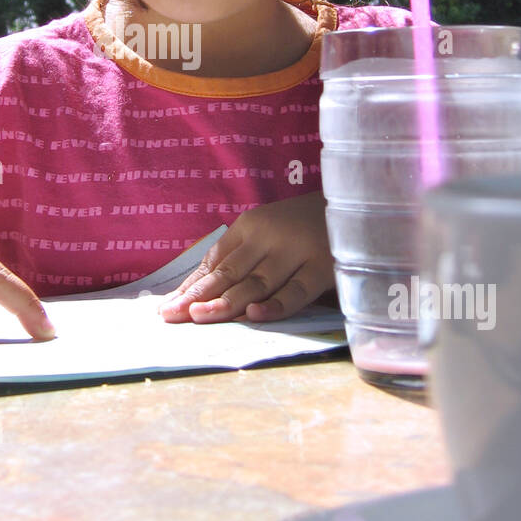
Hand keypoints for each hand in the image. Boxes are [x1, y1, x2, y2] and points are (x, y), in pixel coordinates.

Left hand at [158, 194, 334, 323]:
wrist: (353, 204)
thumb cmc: (301, 225)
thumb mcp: (266, 232)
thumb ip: (238, 257)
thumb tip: (196, 292)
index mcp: (250, 226)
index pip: (215, 261)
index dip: (191, 287)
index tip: (167, 308)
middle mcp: (270, 236)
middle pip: (230, 272)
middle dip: (199, 297)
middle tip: (173, 316)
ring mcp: (297, 252)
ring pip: (257, 283)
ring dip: (227, 302)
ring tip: (200, 317)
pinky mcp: (322, 269)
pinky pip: (295, 292)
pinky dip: (275, 305)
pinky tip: (254, 315)